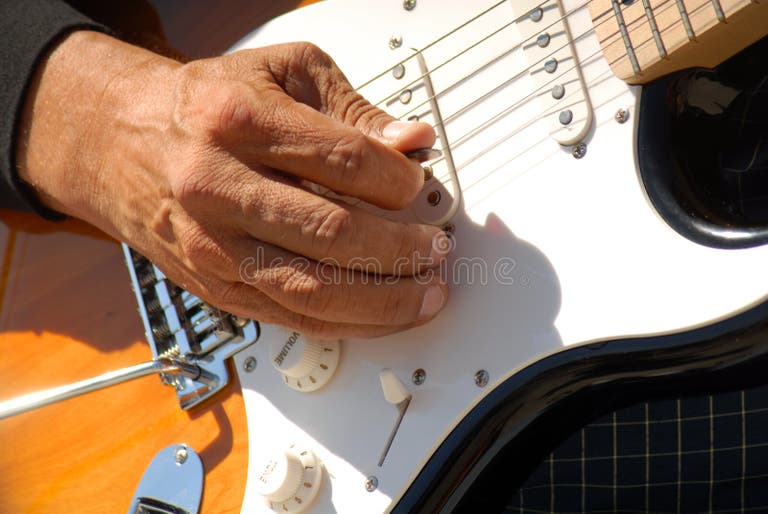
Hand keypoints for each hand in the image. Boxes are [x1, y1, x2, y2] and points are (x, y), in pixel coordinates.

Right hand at [16, 31, 448, 337]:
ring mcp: (213, 246)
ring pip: (313, 291)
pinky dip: (347, 323)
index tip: (418, 186)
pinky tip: (383, 313)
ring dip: (383, 300)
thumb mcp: (281, 74)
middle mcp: (218, 186)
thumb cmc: (208, 105)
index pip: (344, 161)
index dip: (398, 180)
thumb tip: (411, 144)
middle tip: (436, 250)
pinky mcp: (214, 287)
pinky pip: (290, 318)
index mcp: (239, 121)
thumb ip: (353, 109)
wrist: (124, 142)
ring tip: (426, 294)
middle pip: (332, 233)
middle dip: (401, 250)